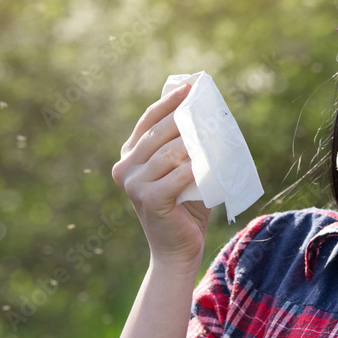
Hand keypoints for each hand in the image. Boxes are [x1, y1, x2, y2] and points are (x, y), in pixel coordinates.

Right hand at [112, 84, 210, 266]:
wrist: (178, 249)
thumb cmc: (185, 206)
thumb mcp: (180, 170)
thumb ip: (183, 145)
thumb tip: (202, 111)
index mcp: (130, 156)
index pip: (148, 120)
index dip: (169, 102)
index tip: (190, 87)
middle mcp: (125, 168)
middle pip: (158, 133)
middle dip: (184, 117)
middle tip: (206, 106)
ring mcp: (134, 185)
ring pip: (168, 153)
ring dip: (193, 141)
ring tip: (212, 131)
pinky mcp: (149, 200)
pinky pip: (177, 176)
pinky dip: (195, 167)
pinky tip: (209, 160)